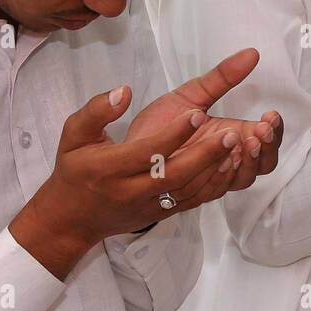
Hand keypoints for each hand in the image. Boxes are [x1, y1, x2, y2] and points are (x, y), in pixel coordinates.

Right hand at [10, 86, 238, 278]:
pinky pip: (192, 202)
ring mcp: (148, 206)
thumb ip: (96, 111)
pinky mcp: (161, 214)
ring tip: (239, 146)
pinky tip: (231, 165)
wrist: (71, 219)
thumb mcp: (72, 134)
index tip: (198, 114)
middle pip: (174, 176)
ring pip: (188, 192)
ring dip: (216, 170)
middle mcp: (130, 191)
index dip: (175, 135)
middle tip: (232, 133)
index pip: (147, 153)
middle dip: (206, 155)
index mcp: (108, 169)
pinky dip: (214, 185)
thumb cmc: (73, 170)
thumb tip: (124, 91)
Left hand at [124, 48, 283, 192]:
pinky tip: (221, 159)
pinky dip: (223, 176)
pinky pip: (216, 189)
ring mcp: (213, 176)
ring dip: (249, 161)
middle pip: (264, 164)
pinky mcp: (194, 190)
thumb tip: (251, 53)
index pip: (266, 140)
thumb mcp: (193, 94)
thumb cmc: (160, 124)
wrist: (127, 147)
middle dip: (267, 147)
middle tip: (261, 130)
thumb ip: (221, 77)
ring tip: (242, 142)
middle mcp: (228, 159)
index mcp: (233, 136)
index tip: (270, 115)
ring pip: (244, 179)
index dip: (275, 131)